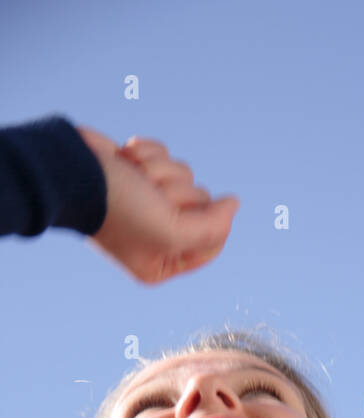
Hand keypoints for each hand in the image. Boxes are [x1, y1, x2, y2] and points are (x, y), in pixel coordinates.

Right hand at [76, 127, 239, 283]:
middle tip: (149, 197)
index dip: (210, 223)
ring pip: (186, 177)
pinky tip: (127, 159)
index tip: (185, 210)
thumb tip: (234, 205)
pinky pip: (167, 157)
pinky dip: (148, 153)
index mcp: (161, 263)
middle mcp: (156, 236)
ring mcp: (148, 203)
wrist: (74, 170)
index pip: (212, 245)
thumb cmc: (120, 208)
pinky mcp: (140, 173)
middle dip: (177, 194)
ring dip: (161, 171)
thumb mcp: (173, 231)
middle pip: (201, 207)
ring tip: (134, 177)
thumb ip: (213, 227)